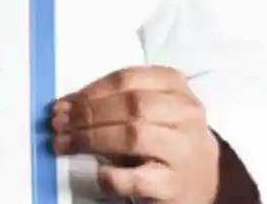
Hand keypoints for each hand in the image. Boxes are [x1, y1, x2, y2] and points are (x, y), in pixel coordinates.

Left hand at [49, 66, 221, 202]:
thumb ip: (118, 103)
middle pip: (131, 105)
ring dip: (91, 138)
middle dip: (87, 113)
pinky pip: (135, 177)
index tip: (65, 102)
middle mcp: (186, 116)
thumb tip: (66, 107)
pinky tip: (98, 172)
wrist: (208, 182)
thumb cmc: (168, 140)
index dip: (91, 89)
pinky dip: (110, 174)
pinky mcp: (174, 186)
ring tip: (64, 143)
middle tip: (58, 123)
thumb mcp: (153, 110)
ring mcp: (183, 152)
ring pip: (134, 135)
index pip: (129, 79)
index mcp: (177, 89)